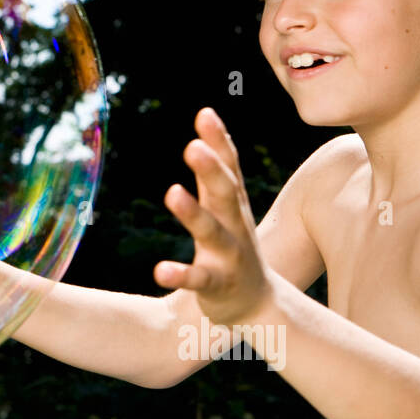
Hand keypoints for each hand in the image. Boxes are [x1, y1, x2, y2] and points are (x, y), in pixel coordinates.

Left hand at [153, 107, 274, 325]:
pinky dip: (181, 275)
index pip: (228, 168)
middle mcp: (235, 226)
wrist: (259, 305)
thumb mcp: (227, 205)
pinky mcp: (217, 285)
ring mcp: (228, 256)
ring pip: (212, 232)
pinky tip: (160, 270)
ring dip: (193, 213)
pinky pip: (198, 280)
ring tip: (172, 192)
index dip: (218, 142)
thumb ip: (214, 166)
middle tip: (193, 146)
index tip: (204, 114)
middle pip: (225, 194)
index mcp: (232, 205)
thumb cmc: (235, 244)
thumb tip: (206, 113)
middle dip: (212, 170)